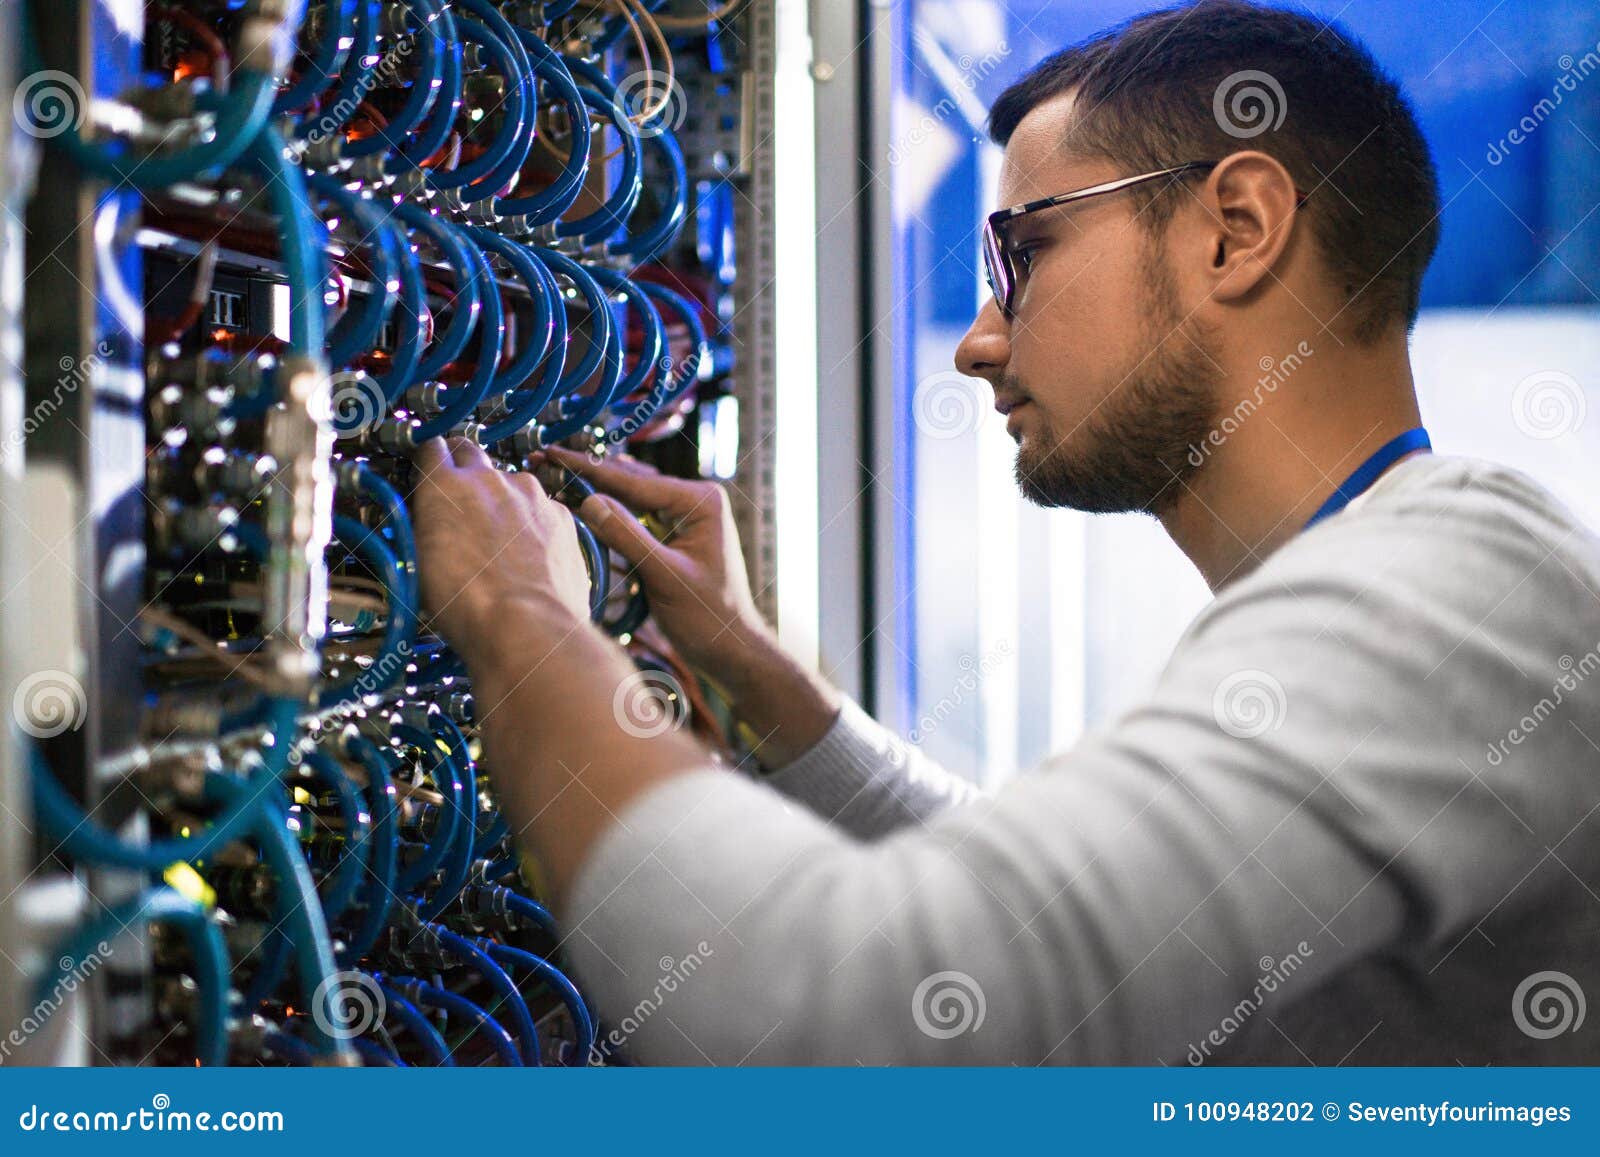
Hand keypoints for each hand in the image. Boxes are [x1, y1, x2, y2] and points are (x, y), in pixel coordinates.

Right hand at [410, 438, 591, 662]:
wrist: (526, 626)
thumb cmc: (466, 603)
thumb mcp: (418, 565)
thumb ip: (423, 529)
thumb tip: (424, 522)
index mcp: (445, 487)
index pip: (432, 448)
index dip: (430, 459)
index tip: (430, 470)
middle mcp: (490, 480)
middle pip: (472, 453)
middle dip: (464, 468)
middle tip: (461, 496)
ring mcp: (531, 495)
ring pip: (511, 484)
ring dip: (503, 500)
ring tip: (500, 540)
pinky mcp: (561, 516)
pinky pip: (543, 510)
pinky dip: (535, 524)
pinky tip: (531, 554)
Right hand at [534, 447, 769, 675]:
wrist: (731, 649)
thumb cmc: (710, 617)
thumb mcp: (664, 576)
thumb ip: (627, 537)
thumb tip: (588, 501)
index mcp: (701, 501)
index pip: (634, 481)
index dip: (589, 469)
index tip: (553, 454)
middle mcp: (695, 500)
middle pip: (631, 483)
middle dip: (588, 475)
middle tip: (545, 460)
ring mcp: (685, 518)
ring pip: (630, 499)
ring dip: (595, 493)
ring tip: (556, 478)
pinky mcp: (675, 536)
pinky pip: (636, 519)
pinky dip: (609, 517)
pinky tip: (581, 509)